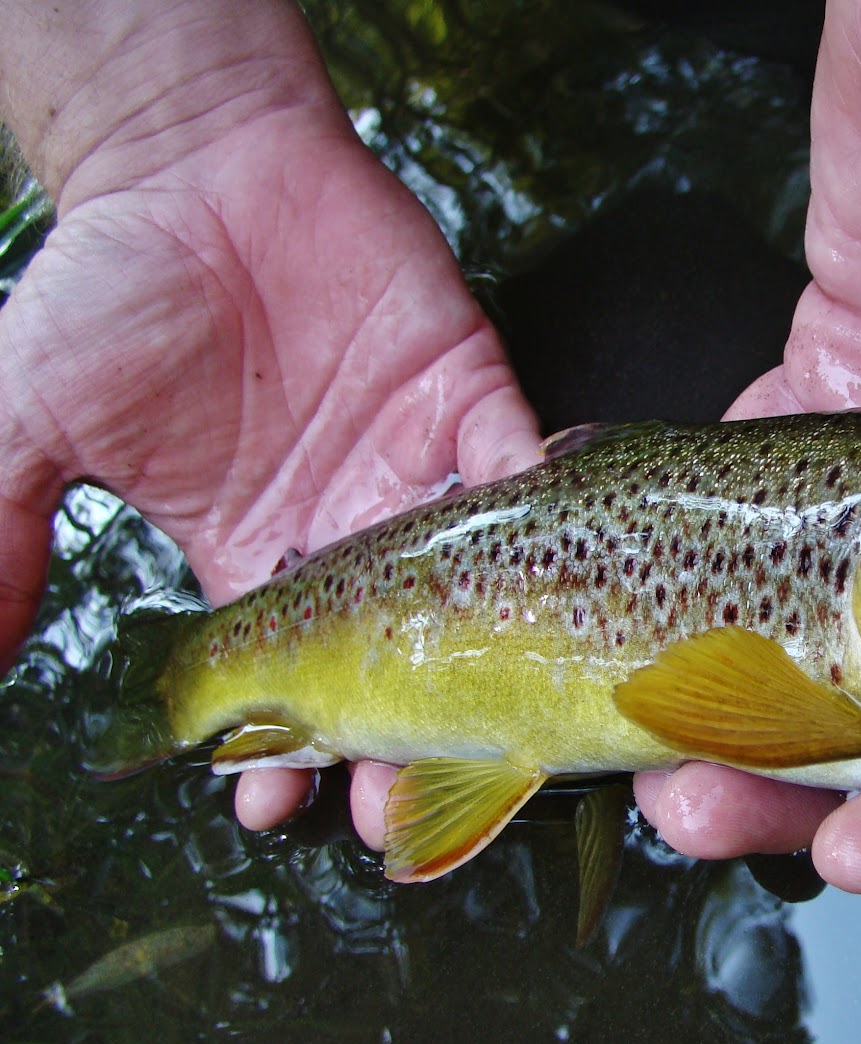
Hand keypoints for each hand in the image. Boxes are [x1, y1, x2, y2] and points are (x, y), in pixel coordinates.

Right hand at [0, 2, 540, 844]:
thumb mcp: (33, 417)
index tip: (270, 809)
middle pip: (391, 661)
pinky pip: (516, 466)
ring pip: (469, 589)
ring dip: (478, 660)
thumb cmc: (115, 284)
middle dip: (389, 738)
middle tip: (384, 799)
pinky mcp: (469, 398)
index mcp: (253, 553)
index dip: (276, 749)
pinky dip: (535, 513)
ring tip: (469, 734)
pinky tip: (547, 573)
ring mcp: (416, 469)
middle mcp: (347, 529)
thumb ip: (4, 532)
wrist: (197, 159)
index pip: (280, 681)